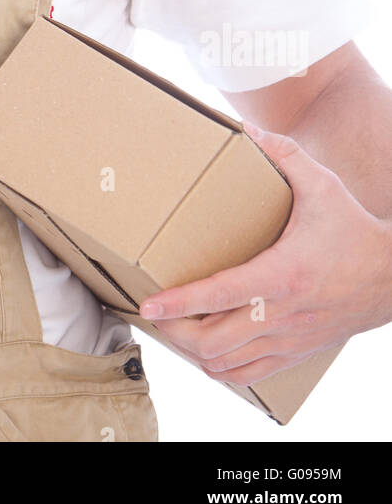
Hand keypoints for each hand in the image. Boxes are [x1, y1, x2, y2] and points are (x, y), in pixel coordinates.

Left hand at [137, 120, 391, 384]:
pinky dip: (221, 368)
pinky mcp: (296, 353)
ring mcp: (289, 339)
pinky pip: (248, 376)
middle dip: (176, 331)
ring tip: (175, 328)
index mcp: (282, 274)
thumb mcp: (322, 185)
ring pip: (227, 365)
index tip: (149, 303)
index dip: (179, 303)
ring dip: (194, 352)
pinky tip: (208, 351)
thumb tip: (247, 128)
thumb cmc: (353, 230)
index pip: (219, 295)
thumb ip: (284, 154)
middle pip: (214, 342)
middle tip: (155, 311)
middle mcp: (282, 314)